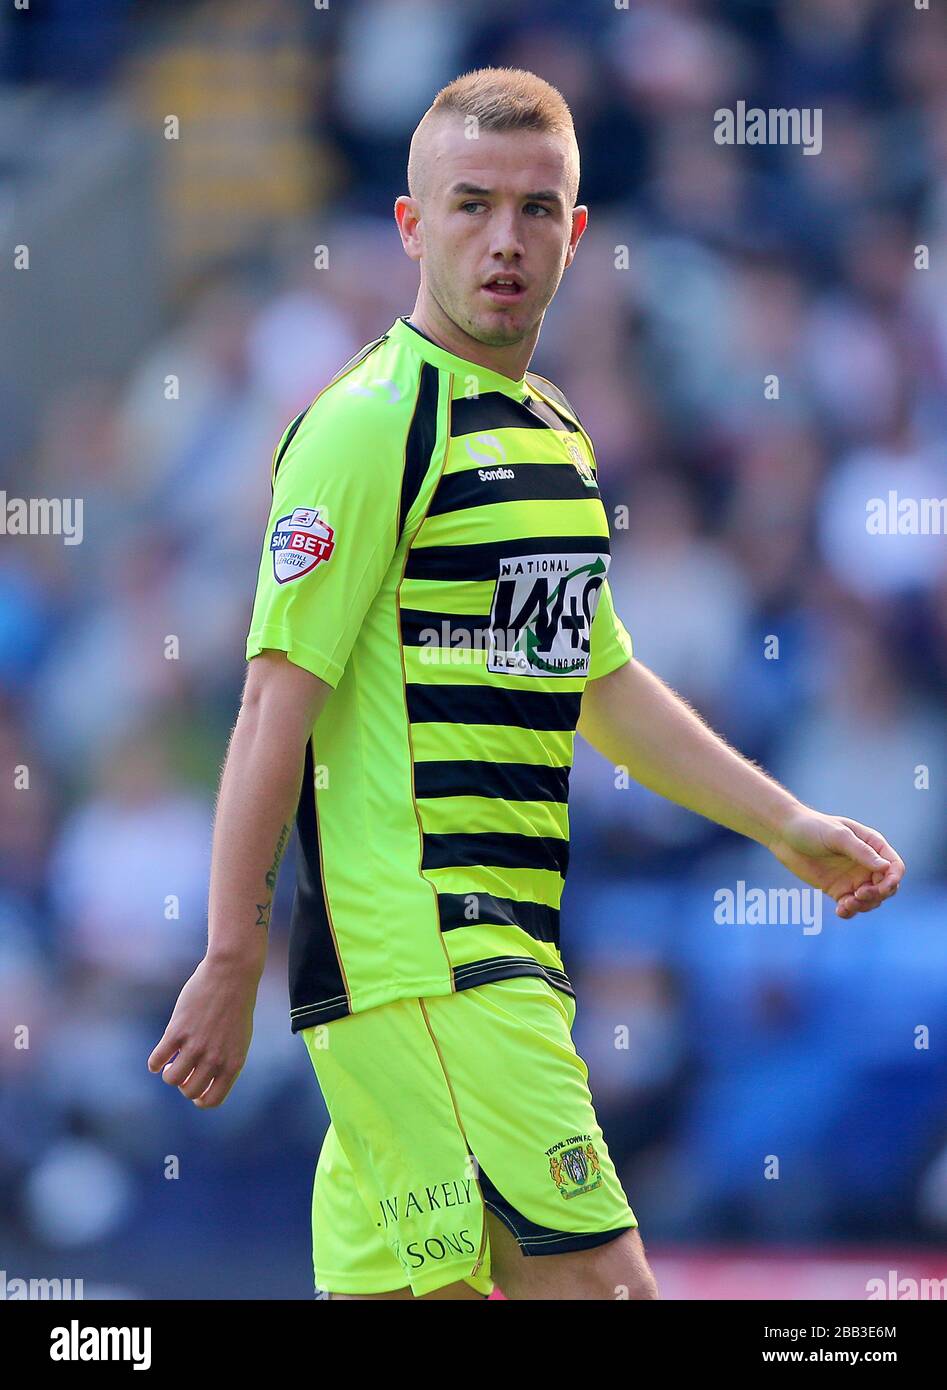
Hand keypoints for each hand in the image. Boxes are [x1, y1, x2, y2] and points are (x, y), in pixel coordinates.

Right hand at [147, 955, 258, 1106]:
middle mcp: (215, 1058)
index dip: (199, 1099)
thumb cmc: (235, 1006)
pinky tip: (158, 1058)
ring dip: (168, 1074)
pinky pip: (157, 1059)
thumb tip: (196, 1081)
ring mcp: (196, 1045)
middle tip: (183, 1069)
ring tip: (170, 1063)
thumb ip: (223, 1061)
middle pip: (189, 1091)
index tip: (194, 1087)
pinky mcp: (178, 1031)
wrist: (231, 974)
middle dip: (183, 1084)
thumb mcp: (237, 1039)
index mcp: (233, 1063)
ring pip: (172, 1079)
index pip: (212, 1100)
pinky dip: (154, 1063)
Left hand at [767, 809, 904, 918]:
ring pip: (871, 900)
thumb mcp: (837, 836)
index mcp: (872, 845)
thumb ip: (861, 851)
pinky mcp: (838, 890)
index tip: (882, 888)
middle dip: (877, 895)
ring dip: (863, 906)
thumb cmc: (811, 827)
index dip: (893, 880)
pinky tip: (840, 910)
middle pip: (886, 887)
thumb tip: (886, 867)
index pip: (894, 867)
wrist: (784, 835)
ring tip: (845, 904)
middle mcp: (866, 863)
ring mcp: (853, 878)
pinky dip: (849, 912)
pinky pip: (851, 906)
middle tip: (858, 895)